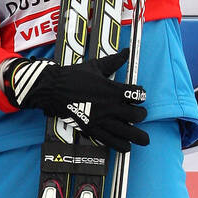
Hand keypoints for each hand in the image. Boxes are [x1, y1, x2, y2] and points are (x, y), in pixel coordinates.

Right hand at [3, 49, 148, 151]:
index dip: (141, 95)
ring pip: (128, 132)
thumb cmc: (74, 76)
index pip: (138, 95)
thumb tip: (127, 52)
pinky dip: (122, 145)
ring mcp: (102, 120)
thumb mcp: (96, 66)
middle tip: (140, 114)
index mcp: (113, 90)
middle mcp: (110, 106)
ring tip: (143, 138)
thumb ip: (114, 61)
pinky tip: (126, 145)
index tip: (139, 96)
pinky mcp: (93, 130)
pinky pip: (112, 142)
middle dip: (141, 115)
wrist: (54, 89)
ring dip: (138, 136)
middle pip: (137, 116)